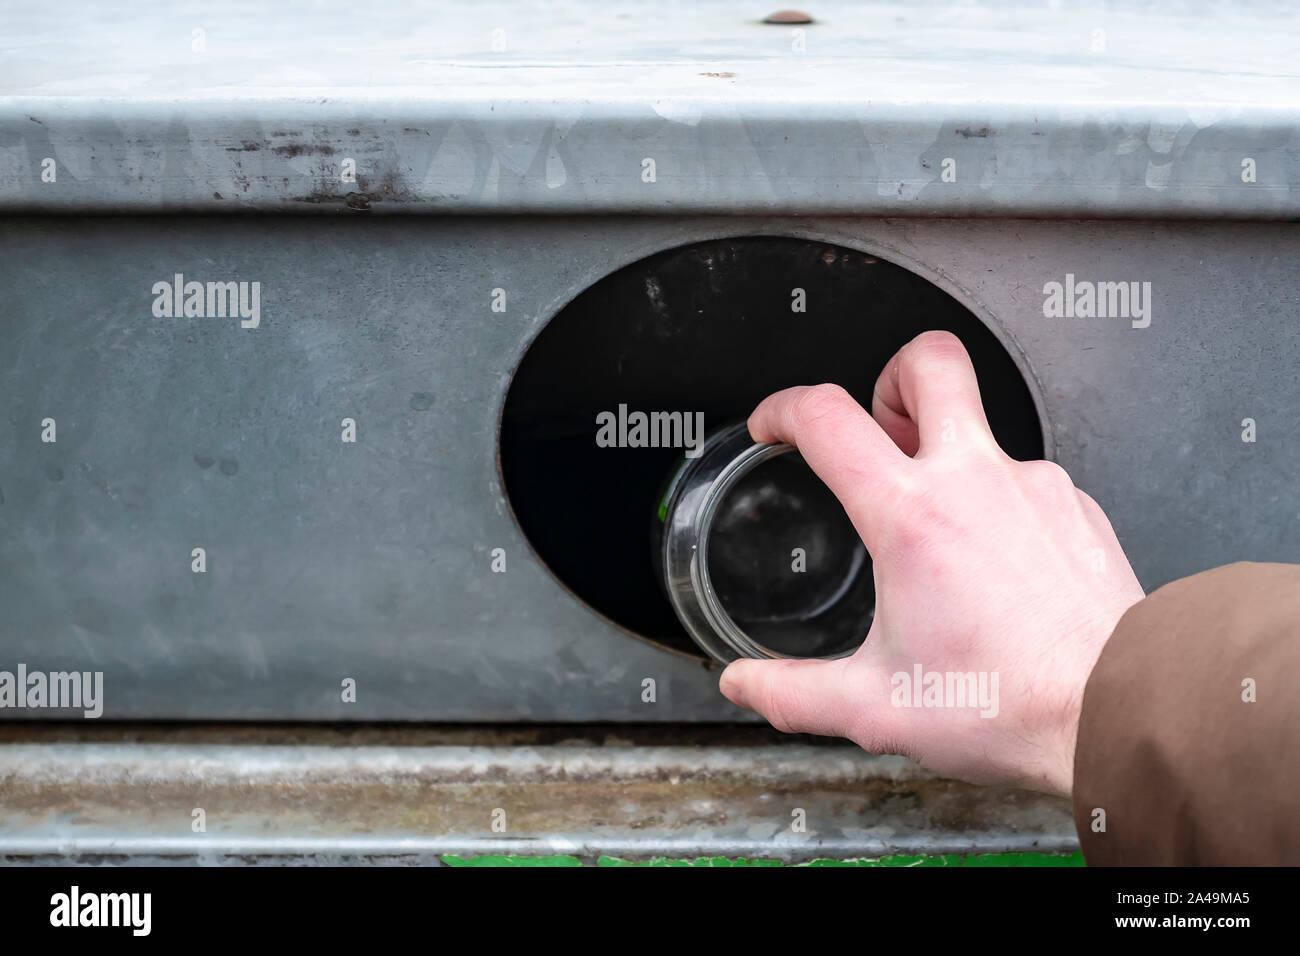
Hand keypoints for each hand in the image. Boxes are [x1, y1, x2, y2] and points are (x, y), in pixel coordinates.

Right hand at [718, 331, 1144, 795]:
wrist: (1119, 709)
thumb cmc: (1012, 703)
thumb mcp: (876, 706)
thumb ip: (792, 692)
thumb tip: (746, 684)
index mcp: (911, 516)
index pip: (826, 416)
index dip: (782, 407)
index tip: (774, 424)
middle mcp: (975, 480)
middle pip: (929, 360)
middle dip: (888, 376)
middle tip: (876, 426)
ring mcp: (1033, 485)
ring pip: (980, 422)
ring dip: (945, 449)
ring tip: (936, 519)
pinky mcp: (1075, 505)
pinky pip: (1021, 475)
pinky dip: (994, 498)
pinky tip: (992, 558)